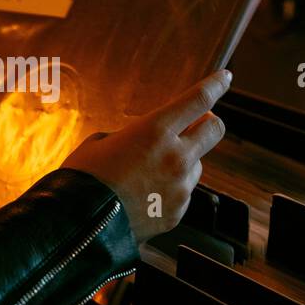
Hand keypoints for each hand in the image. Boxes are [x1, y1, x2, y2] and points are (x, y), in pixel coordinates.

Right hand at [61, 69, 231, 244]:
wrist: (79, 225)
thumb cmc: (83, 179)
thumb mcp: (101, 142)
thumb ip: (132, 135)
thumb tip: (145, 139)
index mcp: (154, 131)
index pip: (198, 100)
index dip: (216, 85)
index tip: (224, 78)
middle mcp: (175, 157)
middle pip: (214, 130)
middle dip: (208, 123)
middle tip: (196, 123)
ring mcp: (180, 187)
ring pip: (198, 164)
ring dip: (185, 161)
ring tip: (151, 171)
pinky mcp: (178, 211)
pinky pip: (184, 192)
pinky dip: (172, 189)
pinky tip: (146, 194)